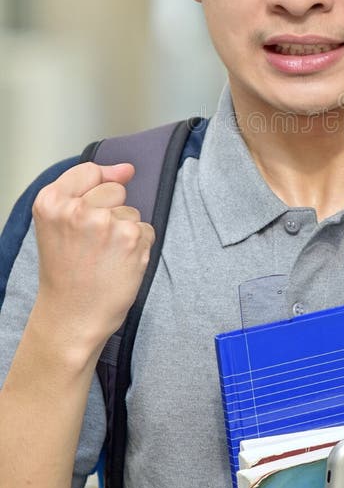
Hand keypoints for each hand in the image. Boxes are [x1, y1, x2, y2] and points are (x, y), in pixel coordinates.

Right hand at [32, 162, 154, 354]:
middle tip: (93, 246)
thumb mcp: (57, 224)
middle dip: (111, 213)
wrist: (73, 318)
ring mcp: (106, 223)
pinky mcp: (132, 238)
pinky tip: (120, 265)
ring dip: (126, 233)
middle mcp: (77, 209)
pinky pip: (147, 229)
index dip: (98, 187)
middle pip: (115, 190)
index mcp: (50, 202)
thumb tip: (128, 169)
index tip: (95, 212)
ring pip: (132, 212)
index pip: (89, 171)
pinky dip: (140, 247)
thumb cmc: (67, 273)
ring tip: (105, 258)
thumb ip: (87, 189)